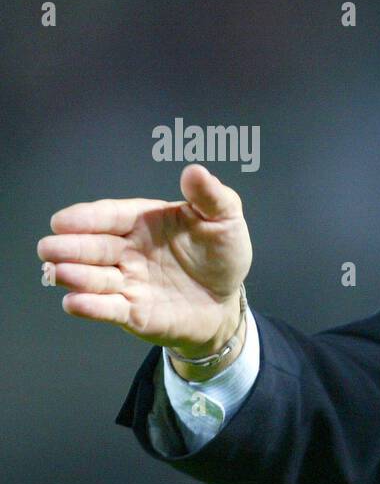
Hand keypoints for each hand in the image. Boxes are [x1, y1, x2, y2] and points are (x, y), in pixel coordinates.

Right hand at [38, 165, 253, 364]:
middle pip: (94, 247)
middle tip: (48, 248)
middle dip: (70, 247)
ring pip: (94, 278)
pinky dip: (90, 306)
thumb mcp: (225, 222)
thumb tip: (195, 171)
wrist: (226, 301)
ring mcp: (128, 282)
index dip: (87, 218)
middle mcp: (128, 252)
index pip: (111, 216)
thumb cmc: (221, 256)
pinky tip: (74, 303)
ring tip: (58, 271)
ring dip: (75, 275)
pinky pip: (109, 309)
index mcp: (144, 223)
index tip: (63, 221)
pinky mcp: (133, 313)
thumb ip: (212, 198)